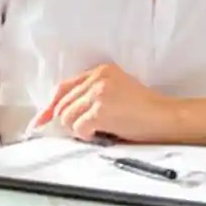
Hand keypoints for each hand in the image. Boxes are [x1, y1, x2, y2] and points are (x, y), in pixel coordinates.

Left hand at [31, 64, 178, 142]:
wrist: (164, 117)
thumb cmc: (143, 109)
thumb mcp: (116, 90)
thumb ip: (91, 94)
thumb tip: (61, 113)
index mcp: (101, 70)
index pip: (64, 87)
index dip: (51, 106)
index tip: (41, 120)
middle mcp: (98, 77)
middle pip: (63, 104)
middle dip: (69, 121)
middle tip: (87, 129)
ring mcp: (99, 93)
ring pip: (67, 117)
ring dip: (79, 129)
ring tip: (98, 130)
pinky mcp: (101, 110)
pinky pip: (78, 128)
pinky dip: (86, 135)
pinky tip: (101, 133)